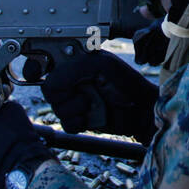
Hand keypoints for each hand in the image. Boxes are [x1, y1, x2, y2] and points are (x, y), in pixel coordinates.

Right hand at [42, 50, 157, 143]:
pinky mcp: (78, 120)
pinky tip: (92, 117)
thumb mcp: (101, 65)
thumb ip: (73, 68)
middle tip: (88, 93)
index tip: (62, 82)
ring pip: (58, 110)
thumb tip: (52, 81)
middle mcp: (71, 82)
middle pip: (50, 93)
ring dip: (78, 110)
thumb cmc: (126, 82)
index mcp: (75, 64)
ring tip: (94, 103)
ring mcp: (74, 101)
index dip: (49, 77)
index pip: (48, 71)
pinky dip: (79, 123)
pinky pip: (66, 125)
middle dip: (69, 96)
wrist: (141, 110)